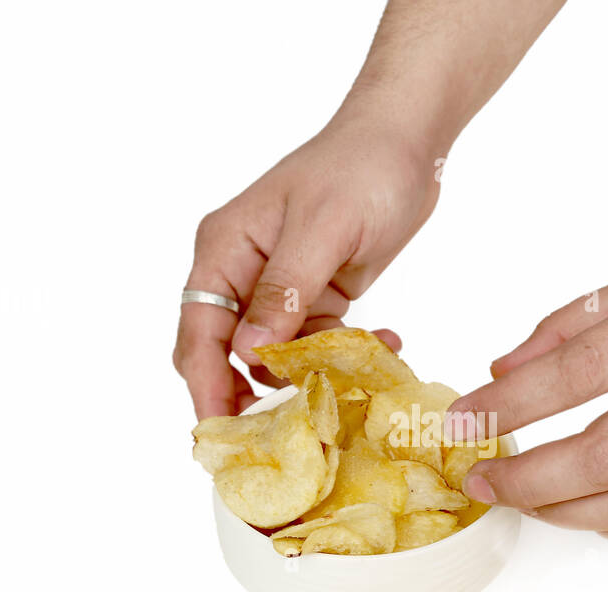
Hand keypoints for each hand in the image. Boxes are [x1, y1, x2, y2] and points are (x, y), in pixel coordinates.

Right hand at [173, 114, 440, 418]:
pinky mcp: (314, 295)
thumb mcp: (324, 229)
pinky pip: (315, 343)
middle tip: (287, 434)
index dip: (207, 387)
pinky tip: (385, 345)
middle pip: (225, 353)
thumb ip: (285, 291)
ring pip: (275, 356)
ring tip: (355, 382)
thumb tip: (247, 353)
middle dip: (251, 395)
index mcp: (224, 250)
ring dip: (311, 376)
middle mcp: (240, 271)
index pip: (199, 332)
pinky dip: (343, 355)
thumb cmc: (362, 169)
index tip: (224, 434)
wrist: (407, 141)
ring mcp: (277, 286)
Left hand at [446, 239, 607, 550]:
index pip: (573, 375)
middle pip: (599, 458)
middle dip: (524, 477)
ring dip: (563, 511)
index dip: (506, 405)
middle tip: (481, 478)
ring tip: (525, 498)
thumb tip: (504, 368)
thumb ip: (576, 322)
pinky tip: (591, 513)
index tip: (460, 421)